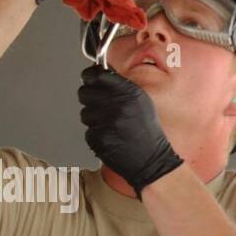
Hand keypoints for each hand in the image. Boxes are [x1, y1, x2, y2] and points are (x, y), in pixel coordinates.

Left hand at [77, 64, 183, 195]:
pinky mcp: (98, 139)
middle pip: (85, 92)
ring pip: (85, 112)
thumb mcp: (142, 102)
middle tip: (98, 103)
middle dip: (88, 97)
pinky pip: (88, 130)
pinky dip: (96, 133)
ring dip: (93, 117)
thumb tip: (99, 75)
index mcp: (129, 93)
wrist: (150, 160)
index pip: (97, 76)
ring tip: (110, 124)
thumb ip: (122, 87)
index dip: (89, 75)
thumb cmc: (146, 132)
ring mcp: (107, 123)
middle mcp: (117, 106)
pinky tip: (110, 136)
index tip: (88, 77)